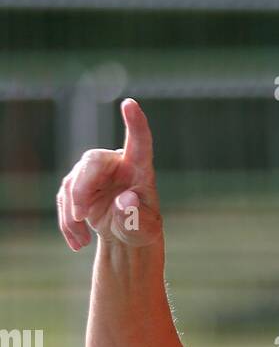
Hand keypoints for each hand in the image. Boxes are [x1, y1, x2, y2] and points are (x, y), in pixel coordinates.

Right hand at [56, 97, 162, 250]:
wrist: (126, 236)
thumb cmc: (141, 227)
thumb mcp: (144, 228)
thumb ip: (137, 215)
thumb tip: (126, 199)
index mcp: (139, 168)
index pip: (139, 141)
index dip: (135, 123)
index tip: (130, 104)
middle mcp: (116, 163)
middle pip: (92, 162)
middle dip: (82, 188)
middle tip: (82, 216)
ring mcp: (94, 172)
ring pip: (73, 181)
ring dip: (73, 212)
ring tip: (83, 242)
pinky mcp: (78, 184)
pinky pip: (65, 198)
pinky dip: (68, 222)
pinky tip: (78, 243)